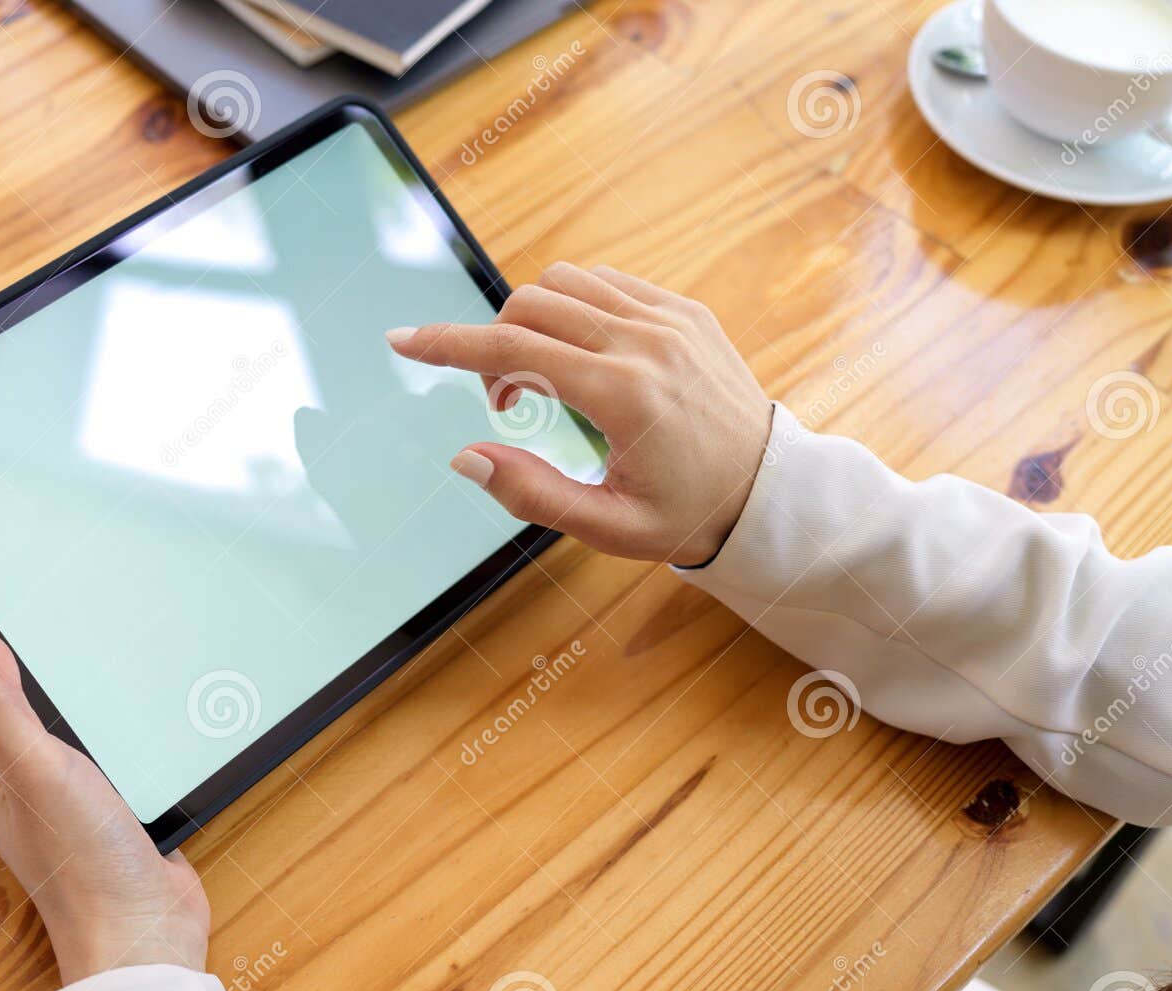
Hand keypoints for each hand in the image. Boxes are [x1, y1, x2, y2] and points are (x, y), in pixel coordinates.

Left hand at [0, 619, 209, 984]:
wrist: (147, 927)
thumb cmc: (81, 864)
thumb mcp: (33, 765)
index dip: (11, 656)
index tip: (33, 611)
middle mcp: (30, 786)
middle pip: (47, 709)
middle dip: (73, 685)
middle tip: (96, 643)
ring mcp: (78, 799)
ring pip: (92, 732)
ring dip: (114, 716)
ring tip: (132, 681)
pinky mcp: (123, 810)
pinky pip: (130, 758)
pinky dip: (145, 746)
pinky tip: (158, 733)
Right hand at [386, 262, 772, 565]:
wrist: (770, 490)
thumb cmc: (688, 516)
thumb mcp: (608, 527)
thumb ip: (531, 494)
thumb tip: (464, 455)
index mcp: (624, 395)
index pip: (513, 351)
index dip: (447, 346)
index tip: (402, 340)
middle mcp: (645, 342)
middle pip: (529, 306)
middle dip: (493, 347)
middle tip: (506, 403)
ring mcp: (669, 318)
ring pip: (564, 283)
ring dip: (530, 321)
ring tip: (543, 379)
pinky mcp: (685, 310)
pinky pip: (606, 283)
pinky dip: (572, 308)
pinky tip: (579, 355)